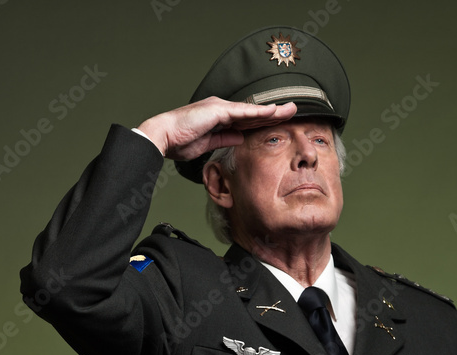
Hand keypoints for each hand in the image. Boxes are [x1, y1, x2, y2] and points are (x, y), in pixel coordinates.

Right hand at [136, 96, 296, 158]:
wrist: (163, 136)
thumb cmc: (179, 142)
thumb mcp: (208, 144)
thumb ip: (224, 139)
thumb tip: (239, 138)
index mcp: (219, 118)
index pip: (246, 120)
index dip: (264, 121)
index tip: (279, 123)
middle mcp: (222, 109)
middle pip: (253, 112)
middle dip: (274, 113)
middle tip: (293, 111)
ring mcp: (220, 108)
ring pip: (251, 110)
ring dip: (271, 110)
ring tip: (290, 109)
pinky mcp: (217, 111)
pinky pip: (242, 112)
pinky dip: (258, 112)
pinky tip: (272, 111)